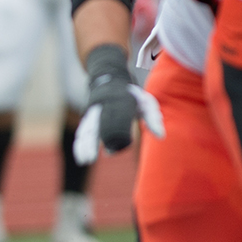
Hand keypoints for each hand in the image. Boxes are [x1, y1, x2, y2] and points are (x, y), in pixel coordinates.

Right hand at [72, 43, 164, 164]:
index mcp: (116, 105)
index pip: (112, 123)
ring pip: (84, 132)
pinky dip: (80, 145)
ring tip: (85, 160)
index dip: (109, 137)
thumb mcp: (146, 103)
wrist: (111, 81)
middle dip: (90, 144)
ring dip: (83, 146)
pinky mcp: (87, 120)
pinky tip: (82, 157)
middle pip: (92, 128)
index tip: (110, 151)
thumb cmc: (132, 96)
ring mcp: (92, 115)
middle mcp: (100, 110)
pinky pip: (82, 133)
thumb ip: (153, 119)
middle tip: (91, 159)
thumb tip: (161, 136)